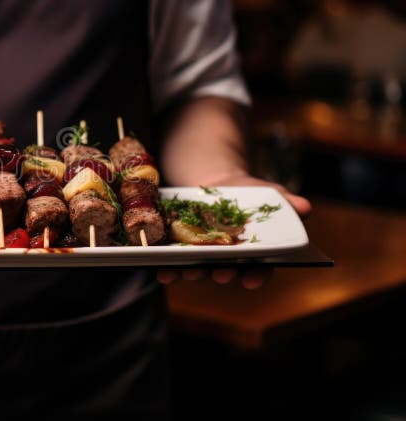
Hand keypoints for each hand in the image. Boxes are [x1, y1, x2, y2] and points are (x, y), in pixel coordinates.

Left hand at [156, 173, 309, 288]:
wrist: (216, 185)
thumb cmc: (249, 193)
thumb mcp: (268, 193)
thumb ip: (285, 202)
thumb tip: (304, 207)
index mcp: (255, 252)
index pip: (260, 269)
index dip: (257, 276)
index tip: (252, 279)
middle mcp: (230, 260)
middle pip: (228, 271)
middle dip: (224, 273)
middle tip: (220, 274)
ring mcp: (205, 257)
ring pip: (200, 270)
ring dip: (193, 274)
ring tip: (188, 272)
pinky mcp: (183, 250)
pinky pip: (176, 263)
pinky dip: (169, 269)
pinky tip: (161, 271)